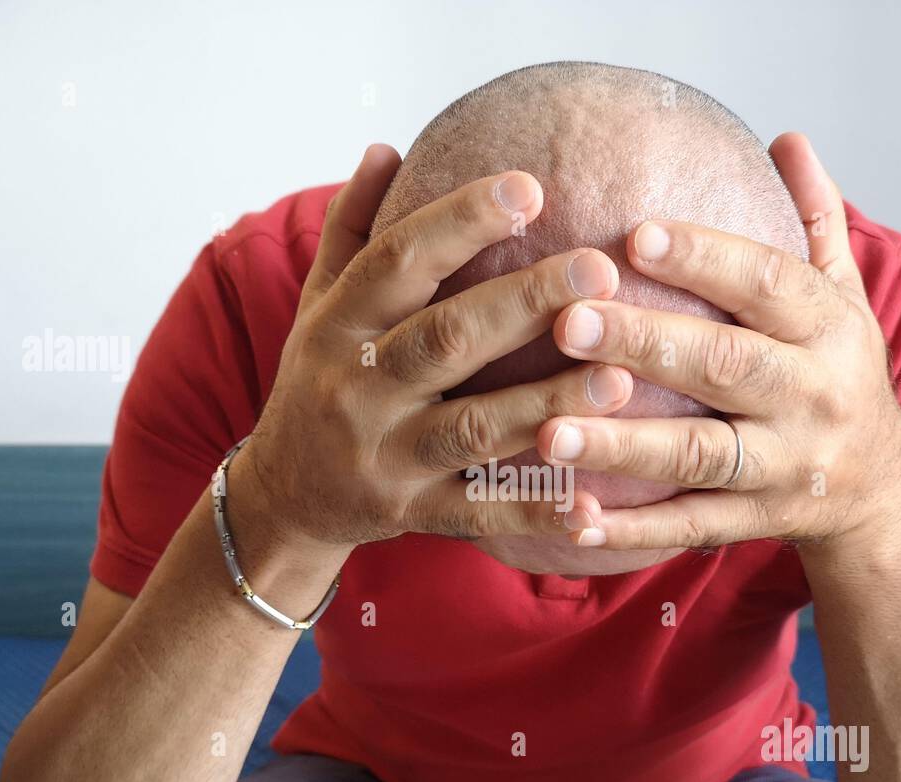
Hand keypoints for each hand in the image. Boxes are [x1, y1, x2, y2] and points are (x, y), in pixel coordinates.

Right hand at [246, 145, 631, 549]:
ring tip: (618, 378)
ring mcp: (385, 456)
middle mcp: (358, 388)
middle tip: (600, 272)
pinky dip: (533, 511)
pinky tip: (591, 506)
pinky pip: (478, 513)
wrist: (281, 497)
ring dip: (546, 404)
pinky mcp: (411, 514)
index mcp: (339, 324)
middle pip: (446, 339)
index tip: (530, 186)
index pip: (398, 261)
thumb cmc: (320, 382)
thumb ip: (353, 230)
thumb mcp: (319, 305)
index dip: (461, 222)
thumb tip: (386, 148)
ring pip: (472, 428)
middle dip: (524, 303)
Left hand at [535, 133, 900, 551]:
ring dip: (621, 446)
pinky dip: (630, 529)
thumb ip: (815, 223)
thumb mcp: (846, 298)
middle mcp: (810, 396)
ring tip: (546, 429)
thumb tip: (789, 139)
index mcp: (829, 329)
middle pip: (725, 366)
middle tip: (567, 322)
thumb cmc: (841, 375)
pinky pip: (688, 527)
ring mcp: (782, 467)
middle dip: (645, 344)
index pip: (767, 284)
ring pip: (698, 456)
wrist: (880, 491)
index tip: (633, 234)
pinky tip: (569, 515)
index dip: (704, 259)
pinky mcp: (754, 522)